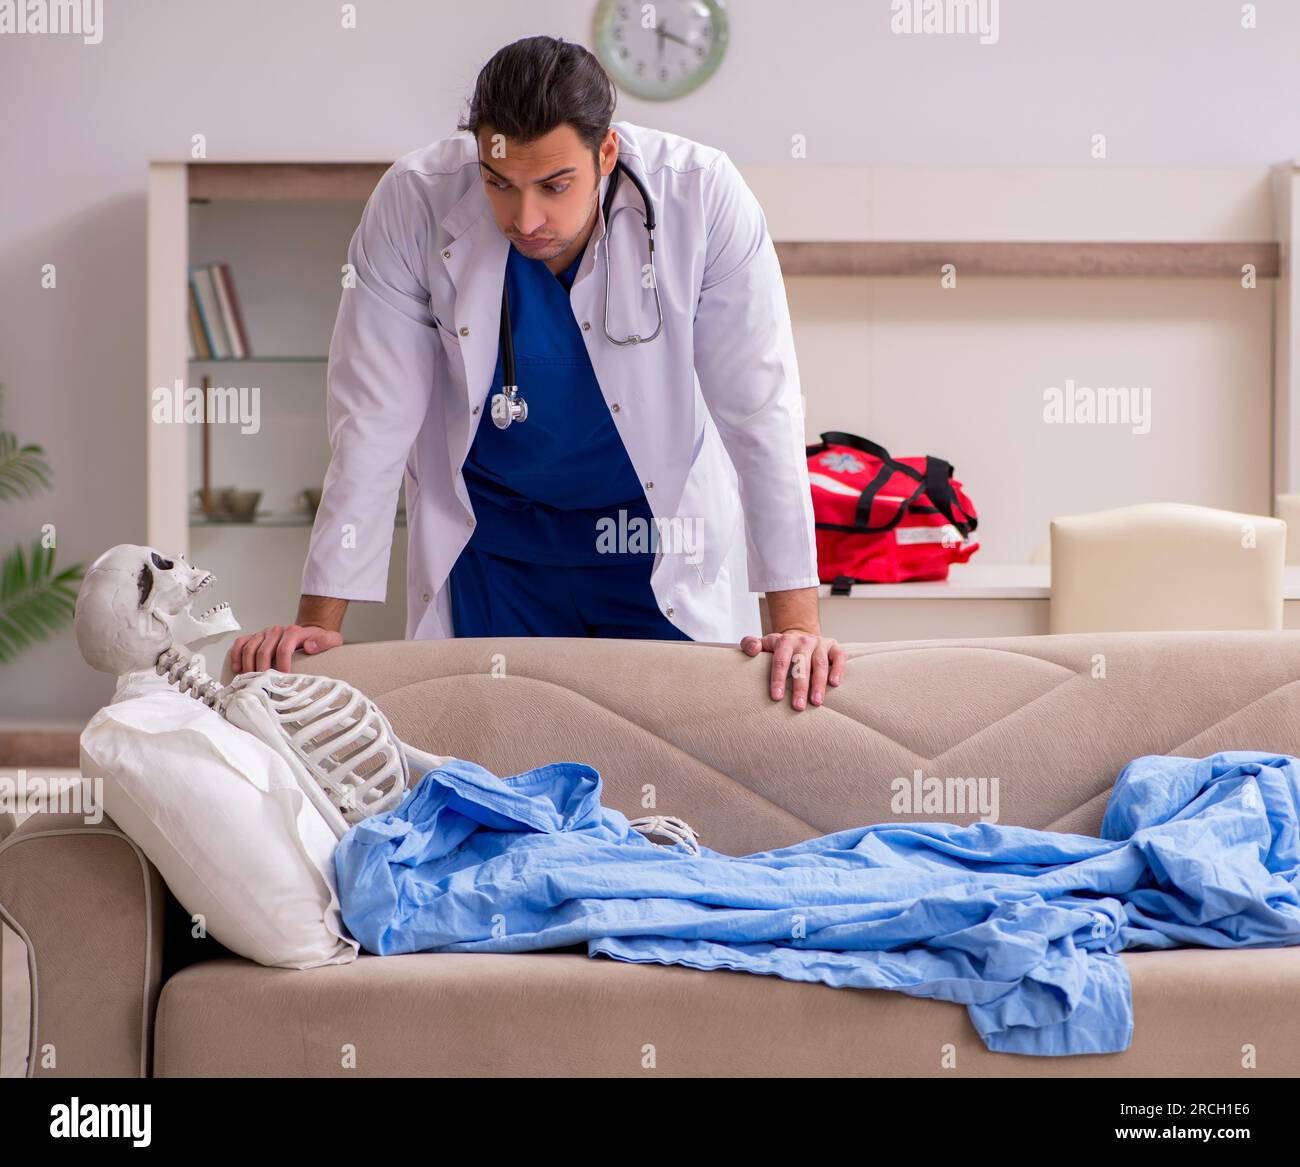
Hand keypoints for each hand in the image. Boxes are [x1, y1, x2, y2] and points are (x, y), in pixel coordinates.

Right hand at [227, 624, 342, 675]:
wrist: (307, 632)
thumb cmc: (316, 640)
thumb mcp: (331, 639)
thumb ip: (326, 641)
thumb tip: (309, 646)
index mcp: (294, 632)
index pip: (283, 649)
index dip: (282, 665)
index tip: (282, 678)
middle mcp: (276, 631)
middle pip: (263, 651)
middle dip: (262, 670)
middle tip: (264, 685)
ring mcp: (264, 633)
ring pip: (249, 648)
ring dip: (248, 666)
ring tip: (251, 680)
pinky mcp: (255, 636)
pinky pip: (240, 643)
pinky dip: (236, 655)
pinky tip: (238, 668)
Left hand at [740, 628, 845, 710]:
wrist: (801, 636)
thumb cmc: (781, 648)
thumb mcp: (764, 644)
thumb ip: (750, 644)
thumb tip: (751, 649)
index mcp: (785, 641)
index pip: (780, 660)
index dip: (778, 679)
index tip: (777, 697)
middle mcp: (803, 641)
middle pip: (801, 664)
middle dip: (800, 687)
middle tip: (797, 707)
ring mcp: (820, 643)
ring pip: (820, 664)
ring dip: (818, 684)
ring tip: (816, 703)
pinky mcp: (834, 647)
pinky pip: (839, 657)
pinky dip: (838, 669)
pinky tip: (834, 684)